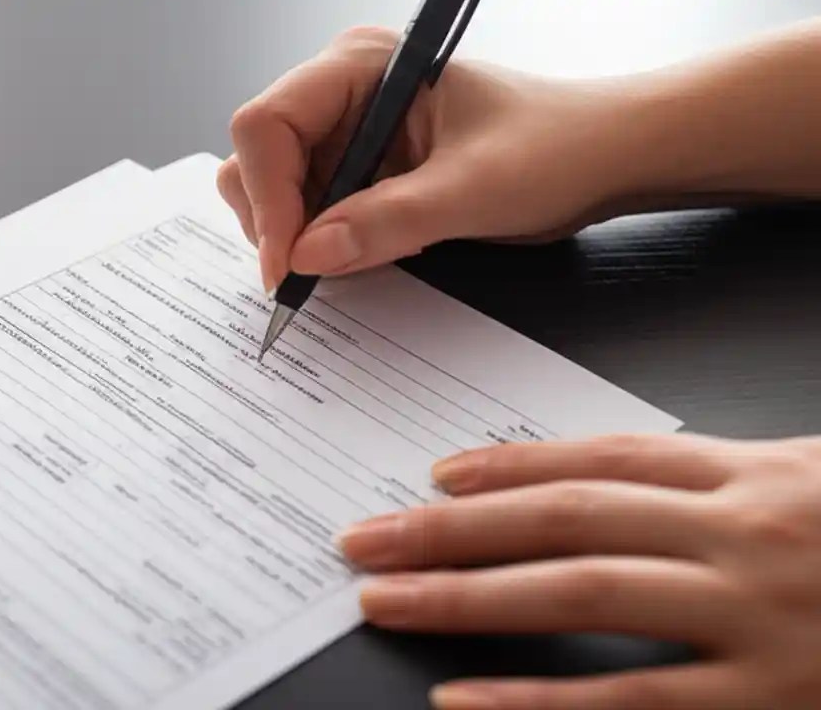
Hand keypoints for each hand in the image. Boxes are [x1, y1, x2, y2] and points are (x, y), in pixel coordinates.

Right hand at [218, 26, 636, 292]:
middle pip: (256, 156)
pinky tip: (365, 253)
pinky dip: (323, 243)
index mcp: (362, 65)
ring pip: (276, 190)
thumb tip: (305, 255)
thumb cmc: (558, 146)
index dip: (265, 195)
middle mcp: (343, 91)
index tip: (285, 263)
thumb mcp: (473, 190)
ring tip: (355, 256)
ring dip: (298, 235)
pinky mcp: (362, 169)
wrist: (604, 158)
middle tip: (305, 272)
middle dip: (274, 218)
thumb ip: (387, 221)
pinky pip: (312, 211)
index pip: (267, 123)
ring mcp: (349, 132)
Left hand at [336, 432, 820, 708]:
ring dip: (470, 596)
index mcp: (759, 470)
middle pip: (569, 515)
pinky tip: (466, 697)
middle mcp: (746, 531)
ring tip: (385, 598)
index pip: (607, 455)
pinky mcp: (774, 698)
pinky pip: (633, 703)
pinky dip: (540, 700)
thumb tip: (600, 484)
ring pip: (582, 592)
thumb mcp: (816, 482)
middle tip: (365, 535)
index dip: (513, 463)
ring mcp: (757, 615)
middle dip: (455, 527)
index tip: (435, 475)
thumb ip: (721, 482)